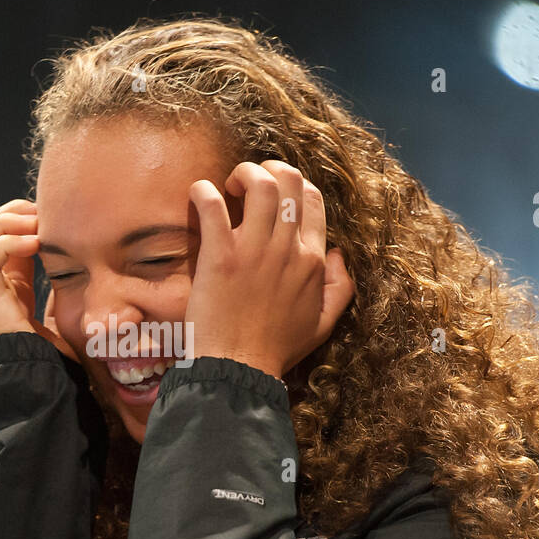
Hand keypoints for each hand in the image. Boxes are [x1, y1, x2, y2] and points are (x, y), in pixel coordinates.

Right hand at [0, 198, 75, 359]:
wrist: (37, 378)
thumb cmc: (50, 351)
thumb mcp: (53, 308)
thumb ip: (54, 283)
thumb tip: (73, 257)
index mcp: (0, 288)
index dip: (14, 221)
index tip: (44, 216)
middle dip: (5, 215)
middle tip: (36, 213)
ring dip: (2, 225)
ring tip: (33, 223)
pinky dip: (6, 244)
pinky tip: (34, 242)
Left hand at [184, 160, 355, 377]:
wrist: (238, 369)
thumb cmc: (276, 350)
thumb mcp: (323, 324)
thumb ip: (340, 288)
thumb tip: (338, 254)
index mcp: (313, 261)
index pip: (313, 200)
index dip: (294, 185)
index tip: (274, 195)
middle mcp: (288, 249)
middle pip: (290, 181)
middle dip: (270, 169)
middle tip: (248, 184)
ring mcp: (254, 250)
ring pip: (260, 183)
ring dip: (243, 174)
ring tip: (227, 186)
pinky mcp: (220, 256)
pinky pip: (213, 205)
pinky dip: (203, 192)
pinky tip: (198, 194)